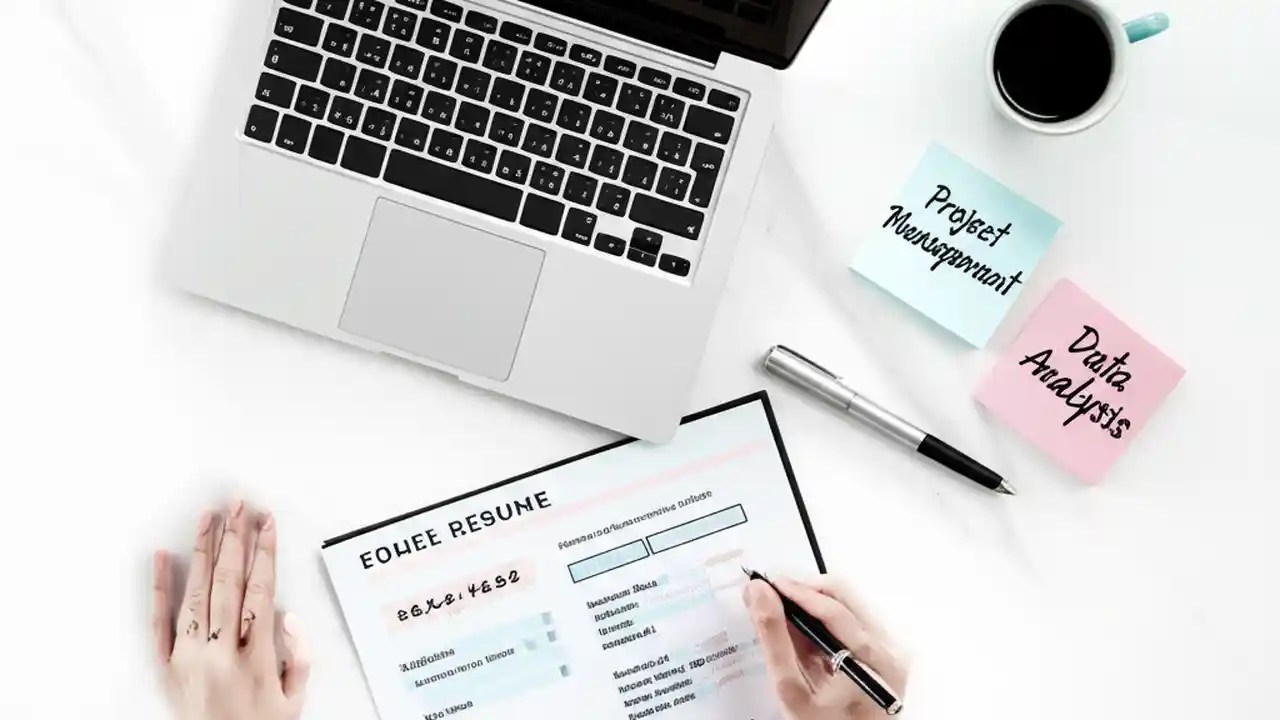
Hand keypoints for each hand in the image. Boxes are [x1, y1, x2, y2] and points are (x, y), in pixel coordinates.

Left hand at [152, 500, 310, 719]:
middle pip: (228, 581)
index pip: (260, 589)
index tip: (267, 522)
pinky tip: (164, 557)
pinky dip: (159, 587)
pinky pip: (158, 622)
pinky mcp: (166, 667)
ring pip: (196, 592)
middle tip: (239, 505)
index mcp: (256, 658)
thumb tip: (287, 614)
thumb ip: (299, 654)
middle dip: (235, 538)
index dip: (265, 552)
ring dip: (204, 550)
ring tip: (209, 517)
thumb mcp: (295, 699)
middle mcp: (220, 652)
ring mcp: (189, 657)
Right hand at [744, 576, 908, 719]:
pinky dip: (828, 615)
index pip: (832, 611)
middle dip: (804, 591)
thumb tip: (759, 593)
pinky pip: (857, 618)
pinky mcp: (889, 651)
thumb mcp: (793, 690)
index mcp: (872, 661)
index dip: (797, 592)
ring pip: (850, 603)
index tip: (767, 584)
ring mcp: (893, 650)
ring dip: (815, 601)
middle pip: (844, 599)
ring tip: (786, 610)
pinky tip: (807, 628)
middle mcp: (890, 650)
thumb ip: (775, 639)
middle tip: (772, 594)